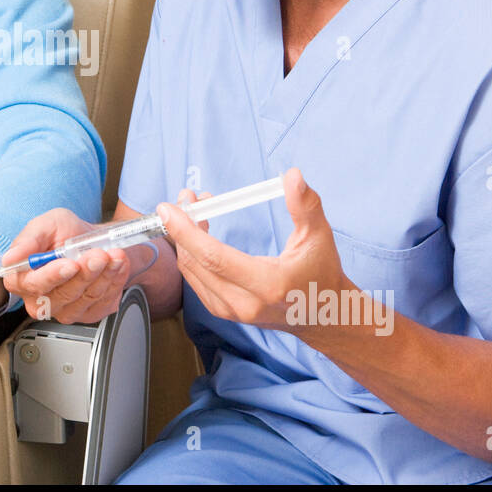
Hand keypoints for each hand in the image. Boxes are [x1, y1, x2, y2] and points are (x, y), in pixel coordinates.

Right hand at [2, 208, 135, 323]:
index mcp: (22, 278)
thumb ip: (29, 239)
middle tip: (100, 254)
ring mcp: (64, 309)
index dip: (52, 276)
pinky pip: (102, 302)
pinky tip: (116, 266)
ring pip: (85, 297)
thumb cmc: (67, 234)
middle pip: (62, 294)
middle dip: (86, 272)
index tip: (70, 263)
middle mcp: (40, 299)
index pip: (31, 284)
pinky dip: (114, 281)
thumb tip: (11, 257)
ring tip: (113, 255)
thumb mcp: (47, 224)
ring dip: (104, 274)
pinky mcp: (87, 313)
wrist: (95, 242)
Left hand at [158, 168, 348, 330]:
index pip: (214, 257)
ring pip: (191, 271)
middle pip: (196, 262)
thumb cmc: (321, 274)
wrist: (323, 315)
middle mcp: (244, 303)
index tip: (168, 208)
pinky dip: (191, 253)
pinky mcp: (223, 312)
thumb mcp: (319, 236)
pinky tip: (198, 232)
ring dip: (185, 238)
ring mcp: (231, 312)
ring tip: (196, 209)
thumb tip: (292, 176)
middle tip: (187, 198)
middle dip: (182, 227)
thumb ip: (306, 205)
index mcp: (268, 285)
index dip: (186, 231)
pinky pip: (195, 280)